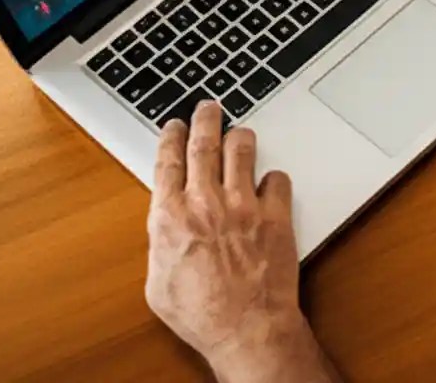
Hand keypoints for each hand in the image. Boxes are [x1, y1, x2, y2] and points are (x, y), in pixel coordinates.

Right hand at [145, 101, 335, 382]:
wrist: (245, 327)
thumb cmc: (201, 314)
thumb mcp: (158, 282)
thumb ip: (160, 245)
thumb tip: (166, 230)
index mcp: (170, 217)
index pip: (167, 162)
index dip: (170, 137)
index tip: (173, 125)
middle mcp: (206, 203)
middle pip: (204, 144)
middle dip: (205, 119)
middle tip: (209, 107)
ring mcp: (243, 205)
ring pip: (242, 150)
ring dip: (241, 137)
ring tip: (241, 133)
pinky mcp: (275, 215)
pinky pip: (277, 179)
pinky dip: (274, 178)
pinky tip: (271, 184)